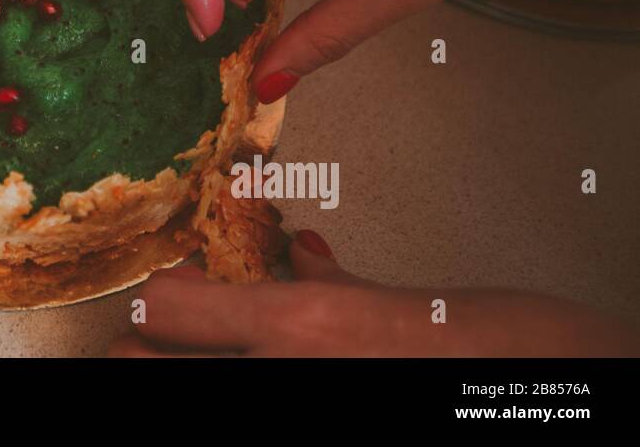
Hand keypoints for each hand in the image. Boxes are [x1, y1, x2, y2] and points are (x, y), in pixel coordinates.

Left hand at [109, 231, 639, 356]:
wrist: (539, 387)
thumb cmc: (485, 343)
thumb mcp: (394, 298)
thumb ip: (332, 279)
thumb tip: (304, 256)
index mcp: (296, 325)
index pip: (158, 311)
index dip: (149, 300)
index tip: (166, 286)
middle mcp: (278, 376)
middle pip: (144, 367)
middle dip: (147, 347)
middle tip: (166, 334)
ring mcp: (292, 406)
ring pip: (184, 396)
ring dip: (184, 366)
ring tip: (205, 354)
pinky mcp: (317, 427)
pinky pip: (239, 409)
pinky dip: (238, 378)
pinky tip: (268, 362)